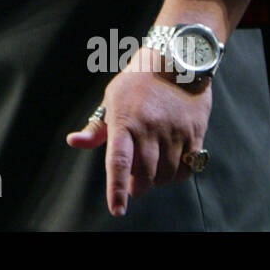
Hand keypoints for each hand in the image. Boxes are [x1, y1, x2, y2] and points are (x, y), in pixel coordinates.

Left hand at [65, 46, 211, 216]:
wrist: (176, 59)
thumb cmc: (137, 81)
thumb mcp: (112, 99)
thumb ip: (96, 127)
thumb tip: (74, 142)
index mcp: (125, 120)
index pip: (119, 162)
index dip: (117, 189)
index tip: (117, 209)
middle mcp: (150, 128)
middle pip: (145, 175)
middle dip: (137, 187)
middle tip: (133, 184)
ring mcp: (174, 131)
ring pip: (166, 175)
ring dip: (157, 180)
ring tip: (151, 170)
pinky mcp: (194, 132)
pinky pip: (187, 167)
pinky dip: (177, 174)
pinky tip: (170, 166)